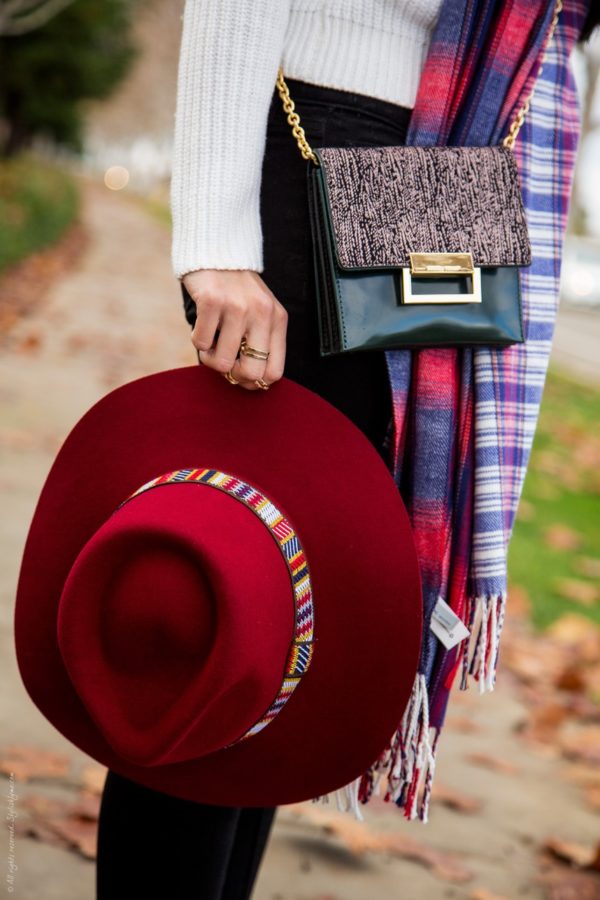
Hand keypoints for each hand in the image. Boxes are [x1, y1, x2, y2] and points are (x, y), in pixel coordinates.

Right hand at [183, 269, 287, 389]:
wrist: (218, 252)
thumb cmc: (237, 291)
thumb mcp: (260, 313)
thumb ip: (260, 342)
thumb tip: (251, 383)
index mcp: (277, 320)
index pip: (274, 371)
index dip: (255, 382)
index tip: (241, 375)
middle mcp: (262, 314)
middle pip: (251, 372)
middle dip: (233, 375)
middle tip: (224, 361)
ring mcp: (237, 307)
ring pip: (223, 362)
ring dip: (210, 358)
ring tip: (210, 343)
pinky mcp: (212, 301)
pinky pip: (201, 343)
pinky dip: (198, 341)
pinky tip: (202, 326)